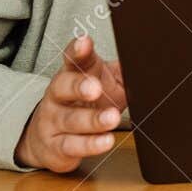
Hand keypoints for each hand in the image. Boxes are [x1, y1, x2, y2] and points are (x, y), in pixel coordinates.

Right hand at [15, 35, 126, 172]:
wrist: (46, 138)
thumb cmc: (84, 104)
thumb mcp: (104, 83)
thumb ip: (121, 72)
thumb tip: (145, 61)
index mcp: (71, 74)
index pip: (73, 59)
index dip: (77, 50)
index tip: (85, 43)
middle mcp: (57, 96)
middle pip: (63, 86)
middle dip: (79, 86)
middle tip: (95, 87)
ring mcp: (52, 122)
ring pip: (70, 119)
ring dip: (92, 120)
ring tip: (111, 118)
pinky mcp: (54, 147)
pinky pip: (71, 146)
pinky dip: (90, 145)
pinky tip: (105, 141)